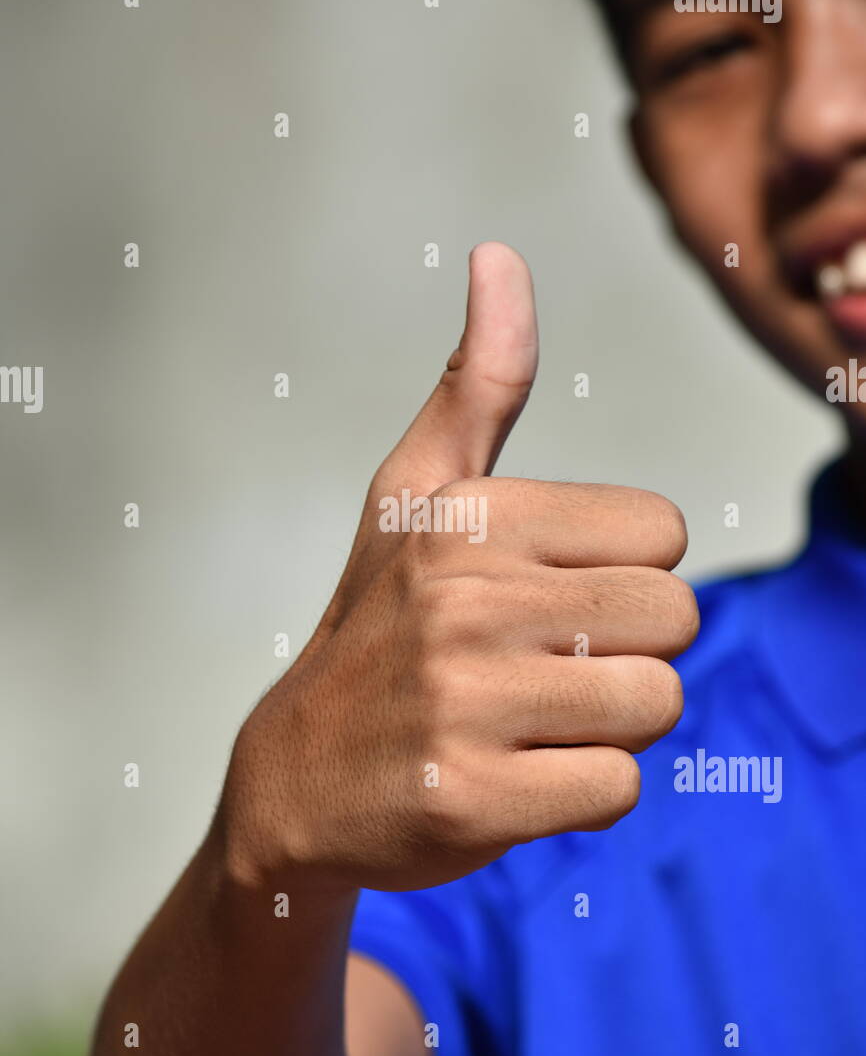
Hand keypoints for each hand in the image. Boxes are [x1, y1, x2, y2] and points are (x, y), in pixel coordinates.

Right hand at [222, 243, 698, 891]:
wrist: (295, 776)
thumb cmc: (377, 625)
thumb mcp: (414, 493)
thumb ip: (478, 382)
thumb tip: (499, 254)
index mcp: (469, 517)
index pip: (663, 532)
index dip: (624, 574)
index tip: (548, 600)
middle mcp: (463, 601)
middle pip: (676, 618)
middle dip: (628, 651)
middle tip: (543, 670)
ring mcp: (463, 705)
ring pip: (657, 703)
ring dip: (611, 724)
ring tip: (529, 723)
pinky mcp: (470, 801)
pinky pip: (617, 788)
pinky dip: (582, 792)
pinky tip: (512, 778)